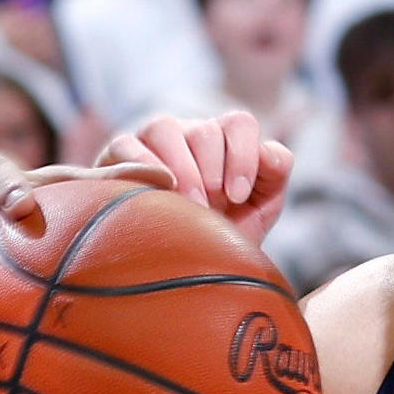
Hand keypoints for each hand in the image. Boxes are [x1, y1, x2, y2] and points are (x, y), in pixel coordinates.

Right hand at [104, 111, 295, 249]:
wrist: (176, 269)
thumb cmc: (220, 234)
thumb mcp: (259, 209)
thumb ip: (274, 176)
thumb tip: (269, 153)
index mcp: (224, 142)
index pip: (240, 124)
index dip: (243, 156)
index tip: (237, 196)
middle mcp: (188, 135)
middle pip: (204, 130)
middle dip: (212, 171)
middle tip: (210, 208)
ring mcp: (151, 141)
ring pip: (164, 127)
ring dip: (181, 168)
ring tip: (188, 204)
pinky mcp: (118, 156)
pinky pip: (126, 145)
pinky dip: (143, 165)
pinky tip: (157, 194)